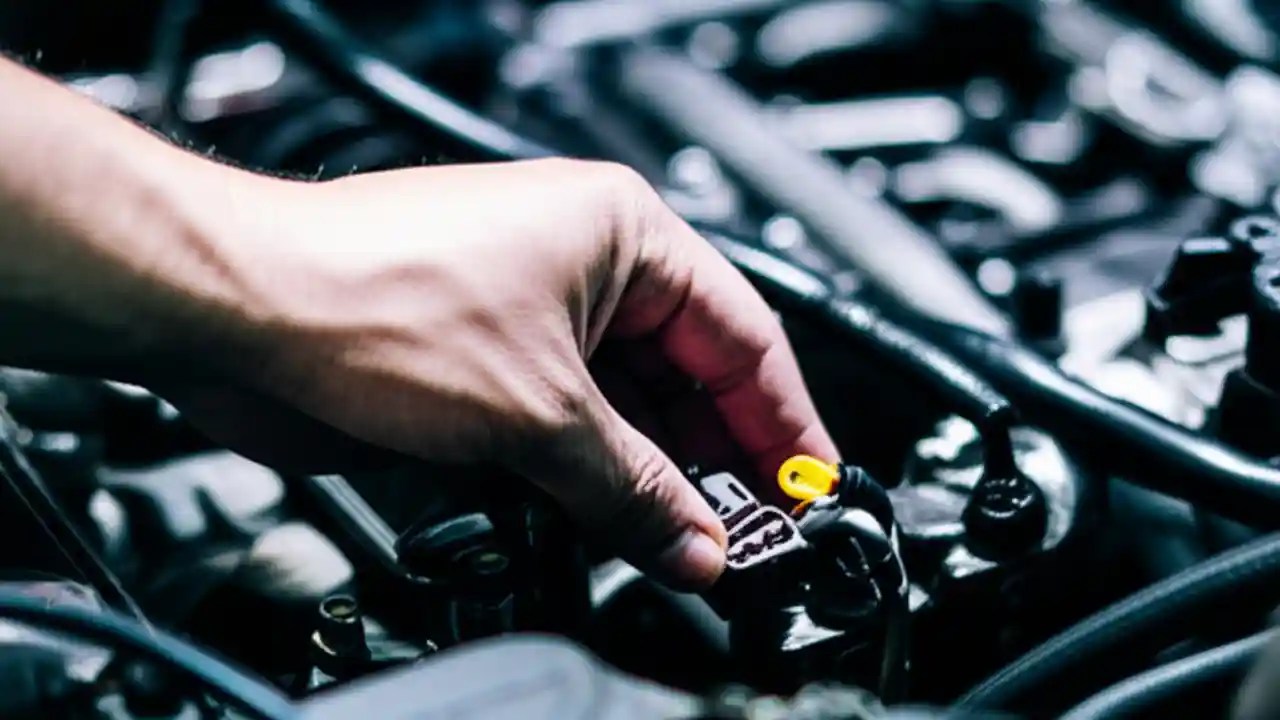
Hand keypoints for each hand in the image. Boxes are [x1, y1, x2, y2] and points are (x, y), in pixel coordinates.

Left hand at [165, 159, 838, 588]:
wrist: (237, 312)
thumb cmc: (368, 296)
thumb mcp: (538, 412)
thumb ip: (632, 490)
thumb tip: (694, 542)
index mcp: (622, 233)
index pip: (742, 337)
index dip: (782, 423)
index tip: (805, 490)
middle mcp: (584, 267)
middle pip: (688, 377)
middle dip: (715, 461)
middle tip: (744, 536)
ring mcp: (534, 317)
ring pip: (626, 410)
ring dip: (650, 480)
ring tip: (682, 546)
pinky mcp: (487, 363)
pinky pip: (568, 426)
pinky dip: (590, 478)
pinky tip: (611, 526)